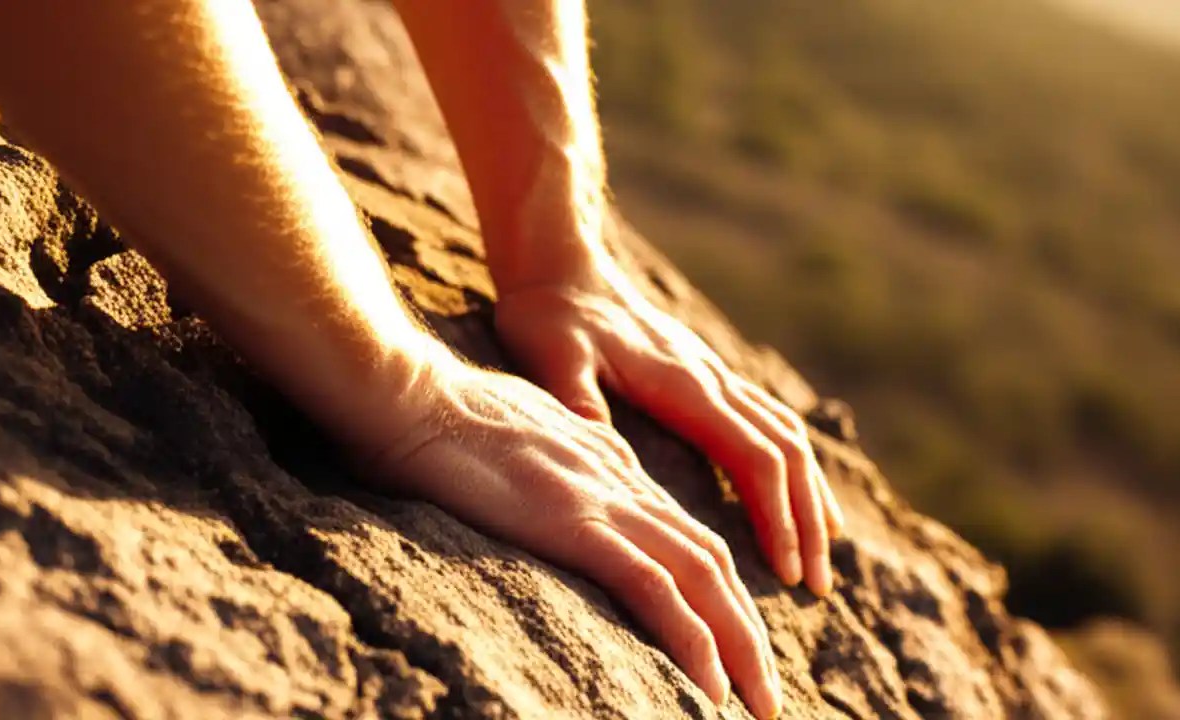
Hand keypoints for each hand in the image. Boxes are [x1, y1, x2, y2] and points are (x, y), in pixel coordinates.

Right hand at [364, 355, 782, 718]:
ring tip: (761, 704)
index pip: (684, 536)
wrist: (411, 399)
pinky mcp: (577, 525)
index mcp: (608, 466)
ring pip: (702, 577)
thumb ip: (551, 474)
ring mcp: (603, 502)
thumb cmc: (441, 423)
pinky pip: (654, 590)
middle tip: (768, 695)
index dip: (720, 592)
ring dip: (740, 645)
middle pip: (712, 560)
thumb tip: (555, 503)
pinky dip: (692, 639)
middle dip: (748, 631)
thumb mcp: (515, 445)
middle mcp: (621, 483)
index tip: (735, 643)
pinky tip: (711, 688)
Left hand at [494, 258, 843, 596]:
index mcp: (685, 386)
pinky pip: (771, 422)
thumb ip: (576, 397)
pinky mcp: (706, 376)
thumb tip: (596, 443)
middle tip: (818, 588)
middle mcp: (713, 379)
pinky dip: (795, 465)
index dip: (777, 515)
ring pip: (788, 436)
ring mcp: (715, 375)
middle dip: (809, 520)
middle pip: (787, 453)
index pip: (753, 457)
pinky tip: (797, 494)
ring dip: (811, 495)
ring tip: (826, 553)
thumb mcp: (551, 355)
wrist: (559, 265)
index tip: (789, 572)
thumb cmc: (549, 316)